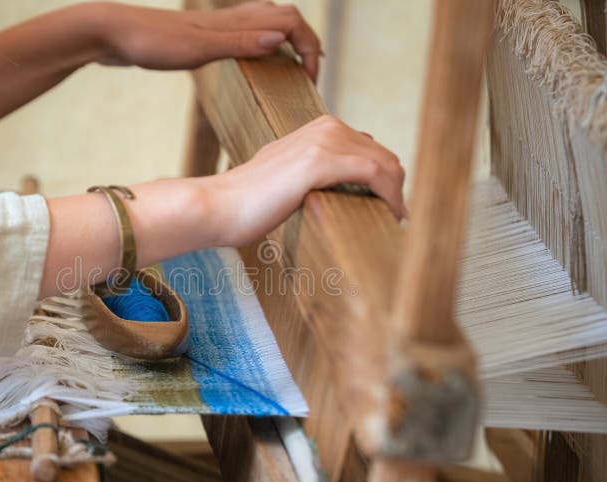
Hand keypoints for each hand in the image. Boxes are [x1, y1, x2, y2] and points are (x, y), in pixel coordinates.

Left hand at [97, 1, 322, 80]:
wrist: (112, 33)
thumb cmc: (151, 42)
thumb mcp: (198, 50)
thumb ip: (240, 43)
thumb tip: (280, 39)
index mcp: (237, 20)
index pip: (292, 22)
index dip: (309, 48)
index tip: (308, 79)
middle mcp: (233, 18)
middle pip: (285, 18)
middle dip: (306, 44)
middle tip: (309, 76)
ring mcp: (219, 25)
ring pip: (266, 23)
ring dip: (286, 42)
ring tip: (292, 69)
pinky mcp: (204, 35)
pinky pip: (245, 34)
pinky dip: (262, 46)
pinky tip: (254, 63)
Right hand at [210, 115, 406, 246]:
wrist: (218, 206)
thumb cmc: (246, 203)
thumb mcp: (286, 178)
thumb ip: (312, 174)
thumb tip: (336, 192)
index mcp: (317, 129)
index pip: (370, 149)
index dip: (385, 180)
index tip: (388, 209)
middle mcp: (324, 127)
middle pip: (383, 155)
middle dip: (395, 188)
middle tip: (395, 219)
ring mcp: (323, 140)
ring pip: (385, 162)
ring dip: (396, 194)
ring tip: (395, 222)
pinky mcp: (321, 161)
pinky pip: (375, 173)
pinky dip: (390, 196)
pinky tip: (391, 216)